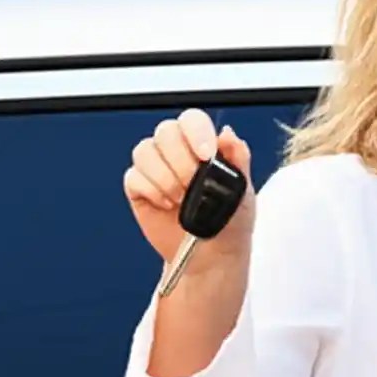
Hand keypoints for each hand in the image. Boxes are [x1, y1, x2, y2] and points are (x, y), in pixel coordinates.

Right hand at [123, 108, 256, 277]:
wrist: (212, 256)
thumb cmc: (231, 221)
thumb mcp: (243, 189)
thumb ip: (238, 159)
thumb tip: (228, 134)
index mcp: (204, 145)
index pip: (192, 120)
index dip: (196, 132)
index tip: (206, 155)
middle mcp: (177, 151)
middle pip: (165, 131)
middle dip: (180, 160)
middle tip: (192, 184)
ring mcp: (156, 168)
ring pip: (145, 150)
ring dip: (165, 177)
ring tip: (181, 198)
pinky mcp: (138, 187)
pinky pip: (134, 177)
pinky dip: (151, 191)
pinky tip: (167, 204)